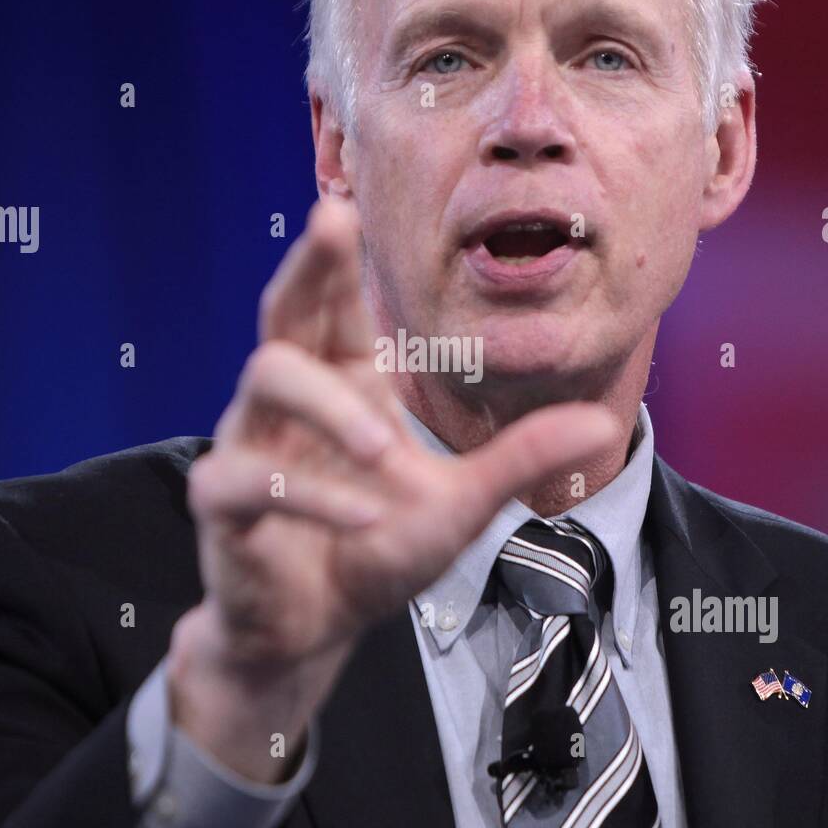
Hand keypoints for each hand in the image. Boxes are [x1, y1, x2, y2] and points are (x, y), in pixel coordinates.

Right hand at [169, 198, 615, 781]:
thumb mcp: (460, 506)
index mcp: (344, 383)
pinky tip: (364, 519)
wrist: (315, 627)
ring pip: (266, 378)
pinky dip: (310, 496)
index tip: (348, 200)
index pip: (335, 303)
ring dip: (329, 406)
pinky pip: (248, 478)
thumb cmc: (376, 549)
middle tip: (331, 218)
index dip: (336, 252)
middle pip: (285, 308)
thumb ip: (518, 461)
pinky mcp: (223, 503)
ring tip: (383, 449)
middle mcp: (292, 400)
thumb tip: (604, 426)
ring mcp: (250, 444)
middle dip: (308, 262)